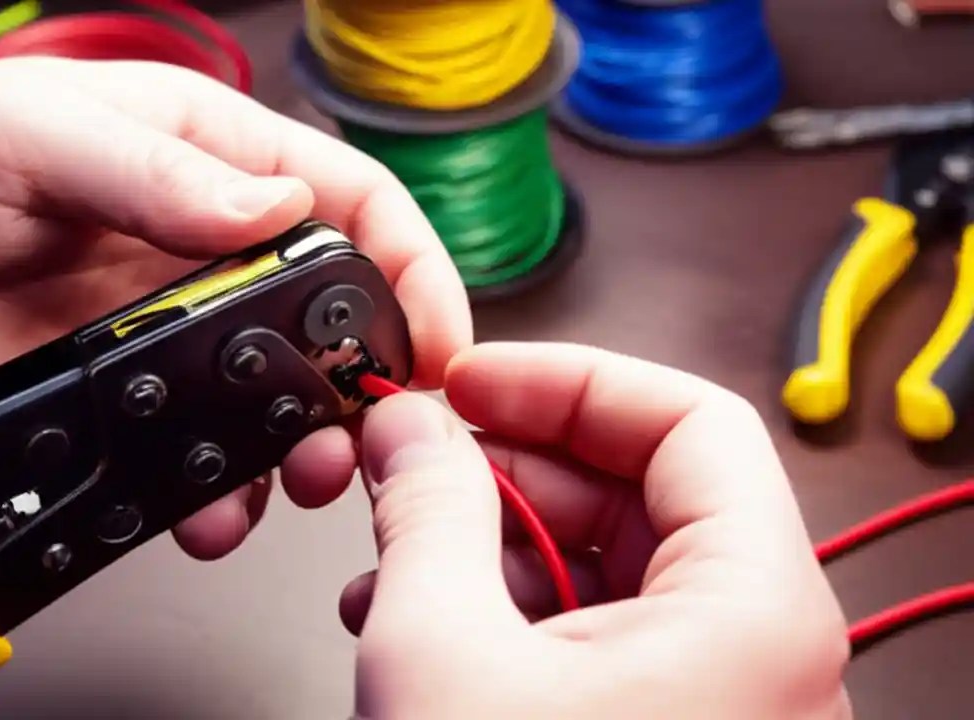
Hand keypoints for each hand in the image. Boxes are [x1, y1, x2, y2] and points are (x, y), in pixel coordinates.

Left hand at [0, 56, 469, 559]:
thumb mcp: (29, 137)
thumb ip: (156, 178)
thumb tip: (272, 208)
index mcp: (195, 153)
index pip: (345, 197)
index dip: (408, 265)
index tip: (434, 337)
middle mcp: (188, 238)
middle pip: (325, 303)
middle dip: (363, 368)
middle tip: (369, 424)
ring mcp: (153, 320)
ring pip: (266, 385)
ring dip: (294, 437)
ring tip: (295, 474)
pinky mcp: (110, 387)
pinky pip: (190, 442)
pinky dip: (215, 480)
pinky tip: (210, 500)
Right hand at [341, 343, 850, 718]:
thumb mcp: (440, 649)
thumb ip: (424, 510)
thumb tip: (409, 430)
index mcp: (750, 609)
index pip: (685, 419)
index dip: (568, 381)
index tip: (475, 381)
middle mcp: (751, 651)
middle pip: (635, 489)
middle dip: (506, 469)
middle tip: (415, 463)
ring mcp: (707, 702)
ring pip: (601, 563)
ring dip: (488, 544)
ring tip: (394, 559)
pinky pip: (586, 635)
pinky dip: (502, 613)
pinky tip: (419, 624)